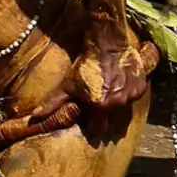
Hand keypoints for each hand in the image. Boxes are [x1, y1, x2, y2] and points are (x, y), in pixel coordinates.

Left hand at [32, 35, 147, 139]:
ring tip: (106, 97)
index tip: (87, 122)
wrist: (107, 45)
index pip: (97, 130)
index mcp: (100, 107)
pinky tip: (117, 89)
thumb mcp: (67, 86)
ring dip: (116, 108)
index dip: (91, 127)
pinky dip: (126, 97)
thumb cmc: (84, 67)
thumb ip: (52, 104)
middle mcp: (118, 104)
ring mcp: (132, 96)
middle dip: (104, 120)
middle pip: (112, 124)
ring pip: (123, 112)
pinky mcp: (141, 87)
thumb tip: (35, 118)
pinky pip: (133, 99)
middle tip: (97, 111)